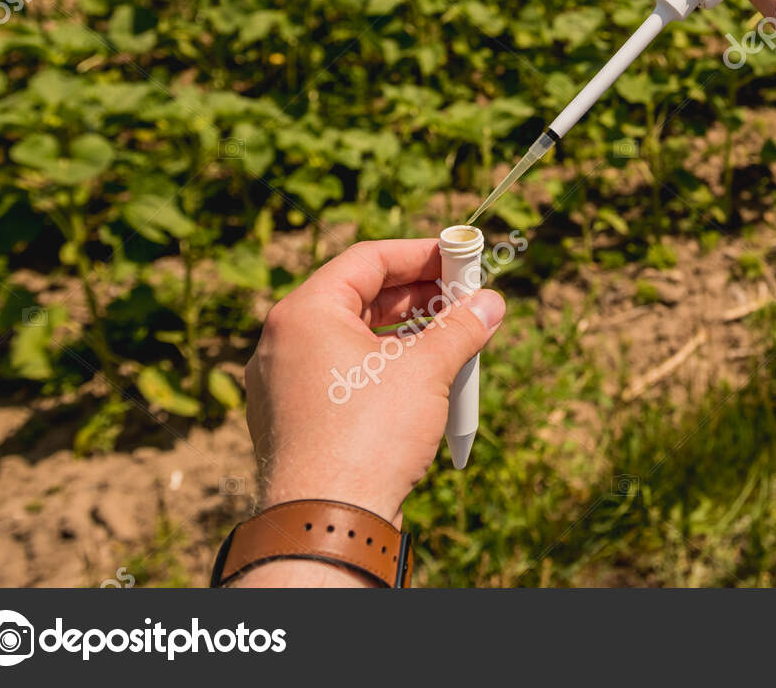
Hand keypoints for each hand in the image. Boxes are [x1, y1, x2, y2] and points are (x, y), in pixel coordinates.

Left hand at [244, 238, 504, 527]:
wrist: (327, 522)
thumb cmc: (367, 437)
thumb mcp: (426, 371)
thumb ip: (461, 328)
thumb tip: (491, 304)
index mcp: (304, 313)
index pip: (367, 260)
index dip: (419, 254)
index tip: (459, 256)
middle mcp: (284, 343)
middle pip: (358, 297)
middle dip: (418, 296)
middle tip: (464, 296)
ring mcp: (285, 384)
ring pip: (352, 339)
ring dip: (405, 333)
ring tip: (452, 337)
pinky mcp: (295, 420)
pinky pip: (342, 375)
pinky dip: (382, 368)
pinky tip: (422, 379)